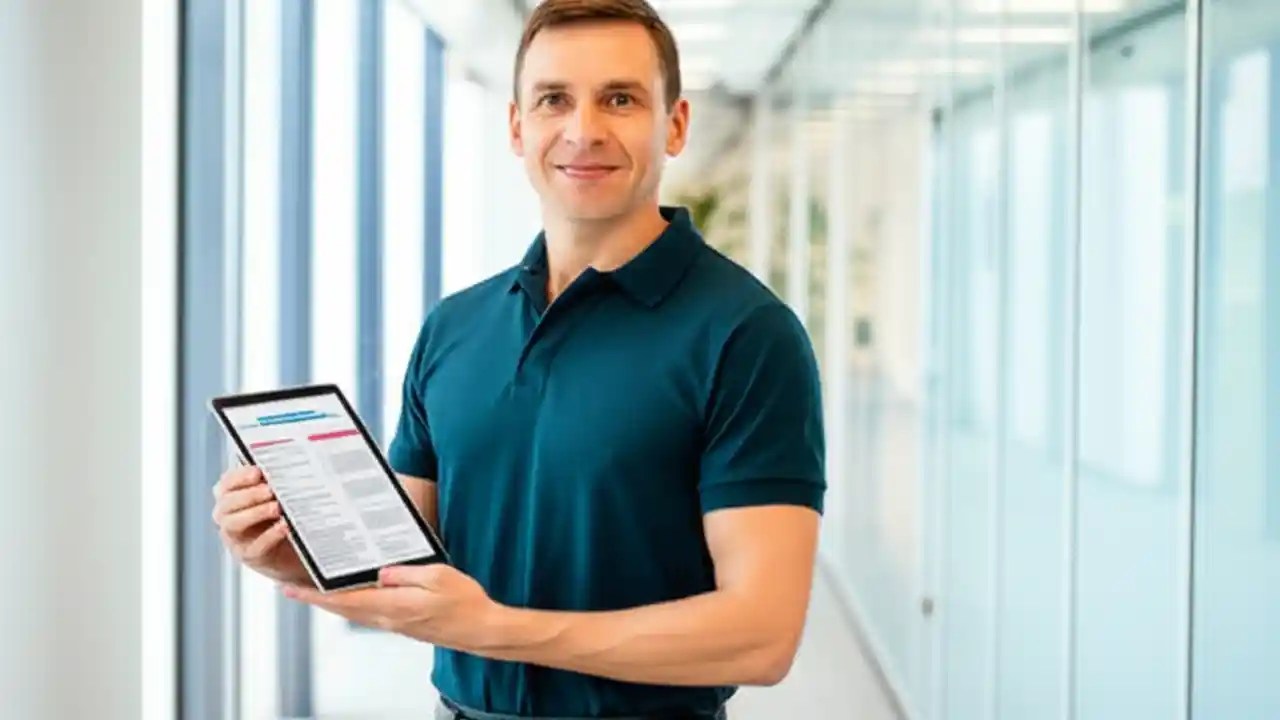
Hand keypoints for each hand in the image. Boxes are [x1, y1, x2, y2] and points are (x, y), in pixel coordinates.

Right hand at [211, 465, 306, 583]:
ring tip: (277, 507)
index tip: (258, 472)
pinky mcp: (251, 556)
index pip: (226, 485)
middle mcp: (228, 518)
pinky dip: (270, 535)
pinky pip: (255, 547)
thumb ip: (272, 482)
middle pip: (227, 505)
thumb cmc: (280, 517)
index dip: (239, 477)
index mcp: (231, 499)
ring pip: (234, 525)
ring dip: (255, 513)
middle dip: (249, 495)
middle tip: (270, 490)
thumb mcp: (274, 497)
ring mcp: (237, 539)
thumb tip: (282, 465)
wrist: (291, 551)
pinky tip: (284, 526)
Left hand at [281, 564, 499, 650]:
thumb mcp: (438, 576)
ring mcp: (395, 625)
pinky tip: (353, 597)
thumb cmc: (465, 603)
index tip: (293, 589)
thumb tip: (382, 572)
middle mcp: (389, 619)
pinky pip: (369, 615)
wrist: (481, 630)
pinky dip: (352, 606)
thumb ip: (407, 573)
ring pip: (354, 614)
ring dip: (332, 604)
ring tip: (316, 592)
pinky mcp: (403, 625)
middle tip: (292, 590)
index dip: (316, 595)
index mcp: (394, 606)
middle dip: (316, 600)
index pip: (345, 600)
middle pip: (343, 610)